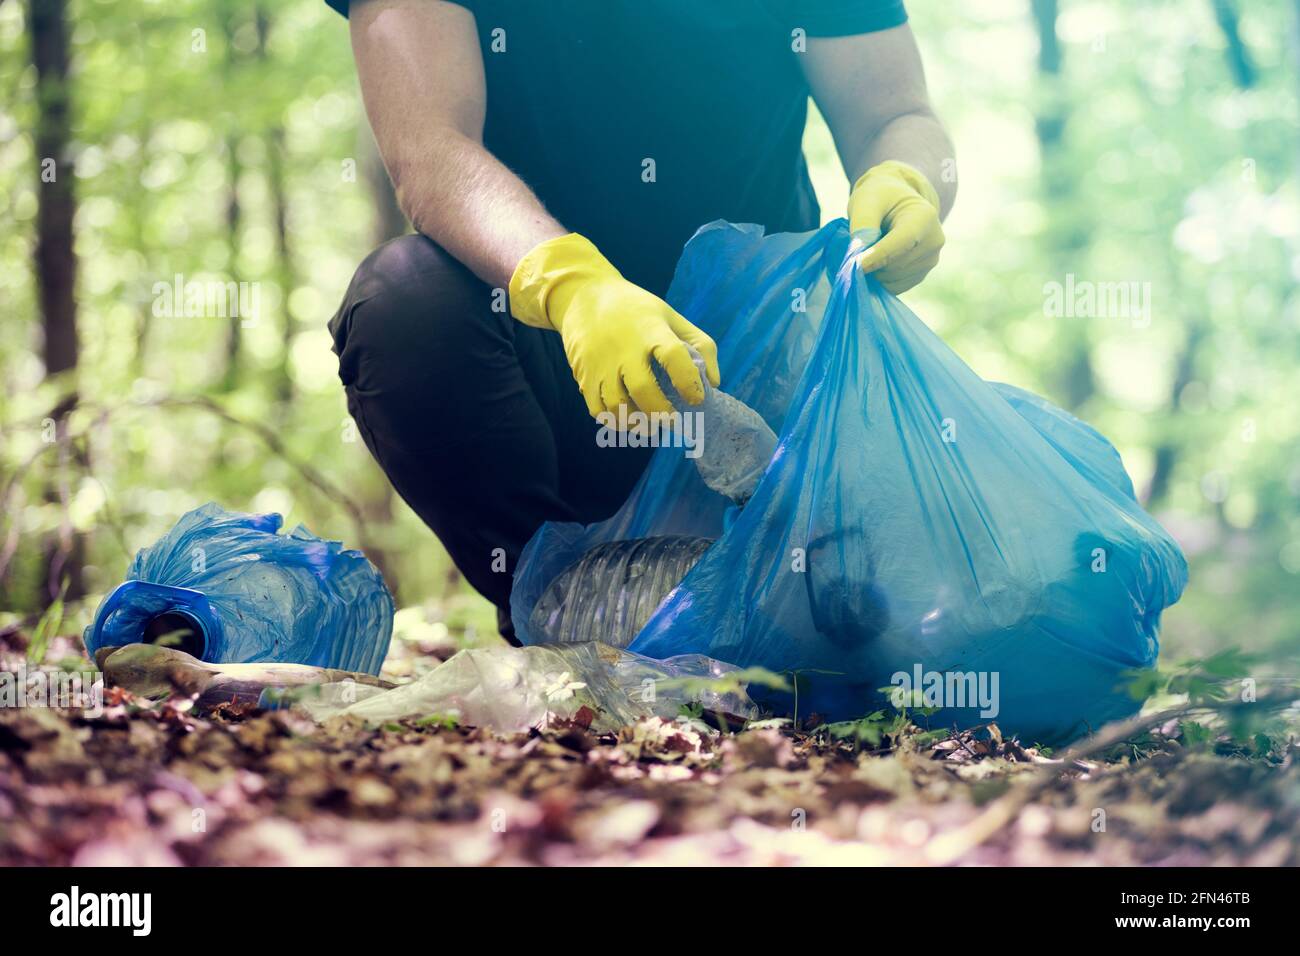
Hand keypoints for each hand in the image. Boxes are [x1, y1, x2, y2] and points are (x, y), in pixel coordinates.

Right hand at [509, 233, 719, 418]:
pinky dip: (614, 421)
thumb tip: (714, 383)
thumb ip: (700, 345)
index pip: (674, 356)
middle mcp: (624, 348)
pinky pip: (597, 409)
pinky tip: (628, 419)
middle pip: (644, 390)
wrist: (584, 297)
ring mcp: (601, 363)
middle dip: (662, 413)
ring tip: (650, 426)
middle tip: (672, 421)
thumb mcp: (671, 316)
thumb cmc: (636, 310)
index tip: (697, 399)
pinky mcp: (584, 375)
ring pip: (618, 406)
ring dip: (637, 424)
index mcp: (650, 329)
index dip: (688, 381)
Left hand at [848, 160, 944, 294]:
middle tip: (855, 252)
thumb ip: (863, 225)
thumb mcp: (866, 201)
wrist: (896, 204)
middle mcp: (934, 241)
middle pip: (895, 265)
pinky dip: (880, 280)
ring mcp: (931, 260)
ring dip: (874, 272)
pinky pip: (895, 287)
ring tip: (869, 251)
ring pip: (893, 279)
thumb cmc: (879, 198)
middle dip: (871, 263)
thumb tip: (859, 257)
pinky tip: (875, 263)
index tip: (855, 266)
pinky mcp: (922, 274)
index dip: (877, 256)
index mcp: (924, 217)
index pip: (901, 244)